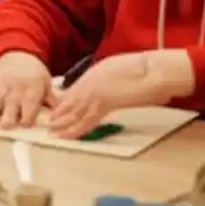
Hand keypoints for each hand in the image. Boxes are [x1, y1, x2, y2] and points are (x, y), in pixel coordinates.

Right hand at [0, 51, 56, 128]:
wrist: (16, 56)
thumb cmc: (34, 74)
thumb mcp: (46, 83)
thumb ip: (52, 101)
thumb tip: (60, 118)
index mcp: (33, 88)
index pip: (28, 112)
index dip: (26, 121)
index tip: (26, 123)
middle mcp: (15, 89)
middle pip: (9, 117)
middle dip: (10, 123)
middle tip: (13, 122)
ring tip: (1, 118)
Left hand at [48, 52, 180, 138]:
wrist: (155, 70)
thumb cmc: (147, 69)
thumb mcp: (123, 70)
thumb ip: (110, 80)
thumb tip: (107, 93)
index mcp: (97, 71)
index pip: (76, 90)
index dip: (66, 102)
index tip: (58, 110)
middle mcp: (92, 80)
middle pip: (71, 100)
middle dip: (60, 113)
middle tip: (48, 124)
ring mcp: (96, 92)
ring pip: (75, 111)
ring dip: (62, 123)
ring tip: (52, 132)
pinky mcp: (104, 103)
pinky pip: (86, 120)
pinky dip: (75, 129)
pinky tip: (67, 135)